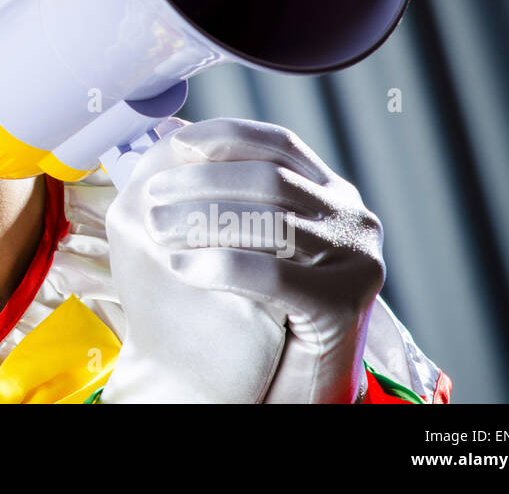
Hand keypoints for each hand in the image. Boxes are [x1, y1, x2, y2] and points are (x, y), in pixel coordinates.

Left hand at [102, 117, 384, 403]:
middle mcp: (352, 217)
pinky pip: (273, 275)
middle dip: (203, 183)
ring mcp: (355, 258)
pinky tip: (181, 266)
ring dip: (203, 220)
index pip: (278, 144)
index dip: (227, 137)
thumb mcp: (254, 234)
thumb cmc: (264, 300)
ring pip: (271, 222)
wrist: (298, 376)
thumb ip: (228, 187)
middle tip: (153, 196)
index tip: (178, 145)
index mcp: (332, 191)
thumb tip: (169, 132)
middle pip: (269, 179)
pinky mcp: (343, 302)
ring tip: (158, 230)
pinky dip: (220, 265)